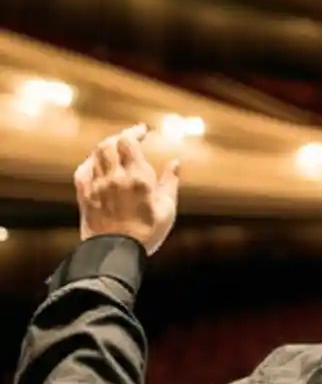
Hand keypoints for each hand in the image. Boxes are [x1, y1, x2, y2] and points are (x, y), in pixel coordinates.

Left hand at [75, 124, 180, 255]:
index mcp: (138, 178)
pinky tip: (98, 165)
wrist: (115, 252)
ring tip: (116, 149)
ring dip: (106, 148)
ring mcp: (97, 185)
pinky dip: (91, 163)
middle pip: (109, 143)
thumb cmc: (147, 233)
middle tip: (130, 137)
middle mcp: (115, 177)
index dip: (135, 132)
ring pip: (96, 154)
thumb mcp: (167, 209)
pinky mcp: (84, 195)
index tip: (142, 131)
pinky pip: (83, 170)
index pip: (129, 142)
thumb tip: (175, 162)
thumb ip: (170, 182)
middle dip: (120, 136)